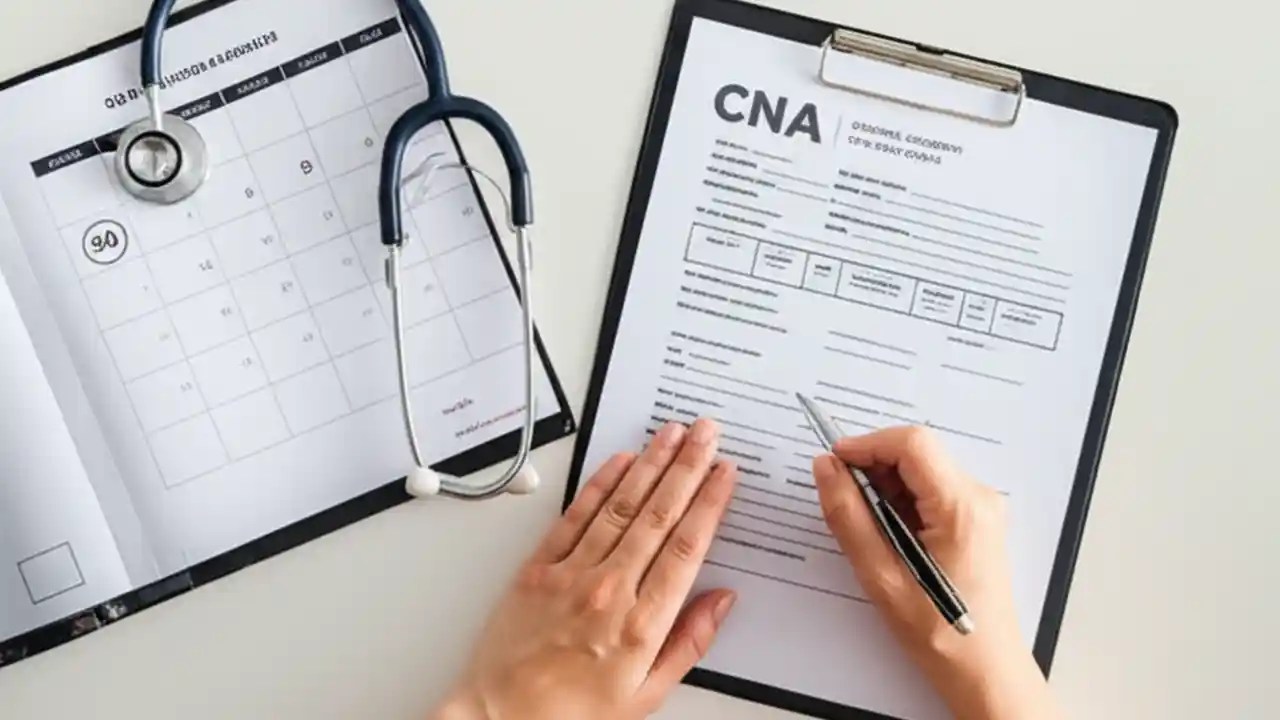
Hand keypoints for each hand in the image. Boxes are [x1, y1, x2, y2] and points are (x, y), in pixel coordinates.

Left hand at [432, 419, 738, 719]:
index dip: (710, 503)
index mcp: (642, 623)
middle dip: (688, 467)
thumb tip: (722, 600)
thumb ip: (690, 642)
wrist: (504, 717)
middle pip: (659, 515)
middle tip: (707, 435)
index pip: (687, 547)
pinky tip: (621, 460)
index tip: (725, 474)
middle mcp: (609, 590)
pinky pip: (575, 515)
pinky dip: (601, 483)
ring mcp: (572, 574)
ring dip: (651, 463)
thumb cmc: (574, 713)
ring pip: (621, 505)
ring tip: (672, 434)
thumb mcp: (648, 693)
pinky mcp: (538, 568)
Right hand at [813, 426, 1061, 719]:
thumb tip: (826, 468)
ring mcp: (980, 507)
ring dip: (886, 486)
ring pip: (921, 469)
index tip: (833, 463)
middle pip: (916, 452)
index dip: (866, 444)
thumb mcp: (881, 575)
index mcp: (961, 507)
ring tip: (870, 530)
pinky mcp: (975, 519)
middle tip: (845, 501)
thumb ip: (849, 515)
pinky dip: (902, 500)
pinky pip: (931, 489)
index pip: (911, 443)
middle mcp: (978, 497)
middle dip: (873, 467)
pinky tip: (891, 536)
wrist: (984, 668)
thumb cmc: (940, 632)